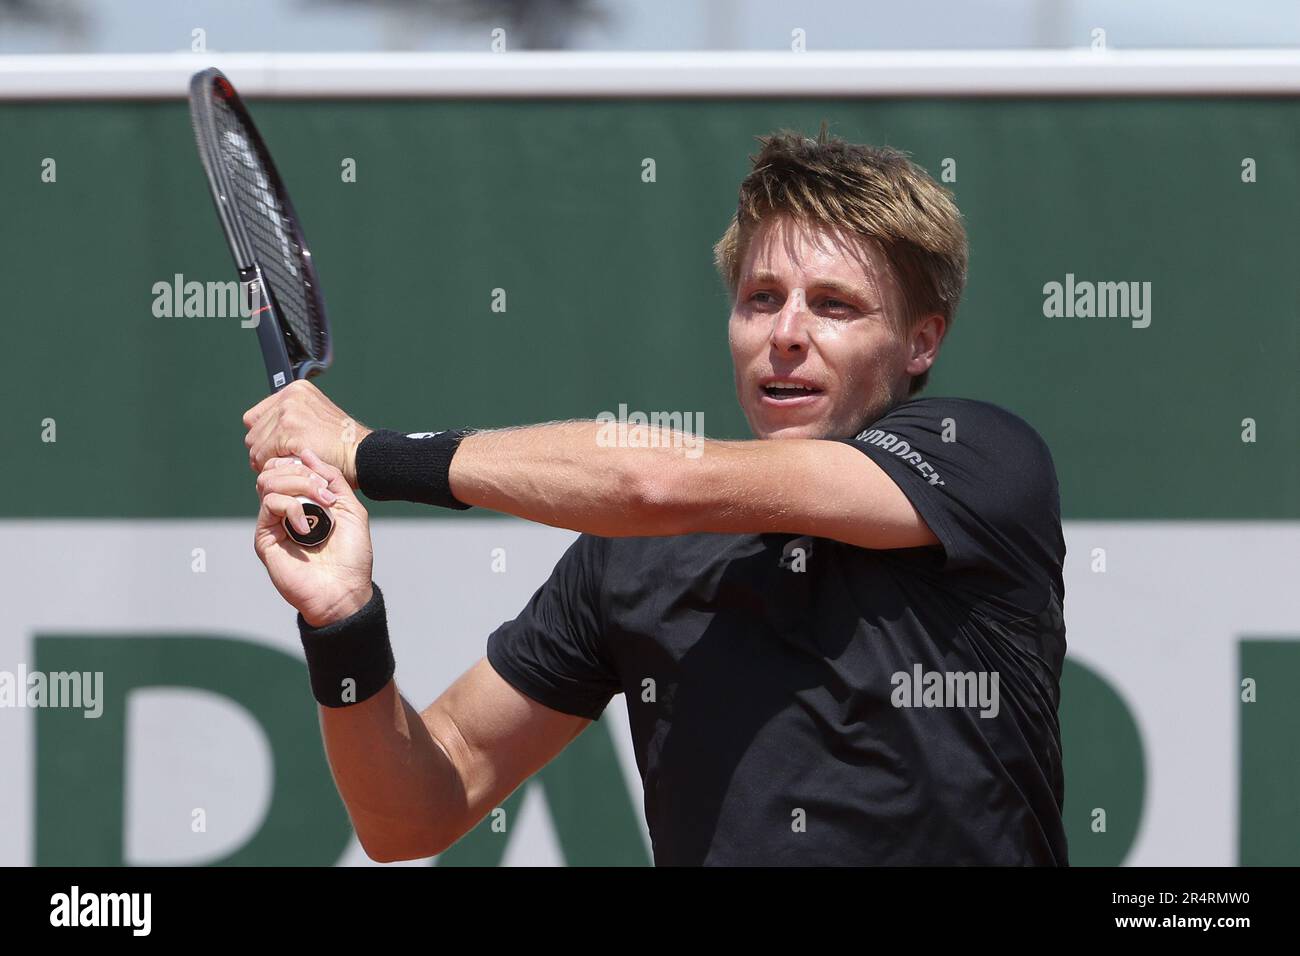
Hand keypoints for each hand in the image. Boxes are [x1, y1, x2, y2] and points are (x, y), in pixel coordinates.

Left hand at [243, 380, 372, 488]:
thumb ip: (292, 419)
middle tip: (281, 461)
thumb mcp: (316, 420)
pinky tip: (289, 468)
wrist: (362, 455)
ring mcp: (289, 412)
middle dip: (263, 449)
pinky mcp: (289, 430)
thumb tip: (264, 433)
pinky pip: (262, 454)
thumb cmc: (343, 445)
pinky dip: (272, 466)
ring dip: (266, 460)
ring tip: (287, 465)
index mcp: (296, 390)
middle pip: (253, 430)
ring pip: (254, 444)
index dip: (264, 436)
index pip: (257, 416)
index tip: (275, 449)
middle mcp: (290, 397)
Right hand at [254, 448, 374, 626]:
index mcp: (303, 501)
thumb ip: (331, 479)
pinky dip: (291, 507)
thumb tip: (305, 453)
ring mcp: (273, 523)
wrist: (345, 590)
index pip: (287, 467)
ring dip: (298, 485)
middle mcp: (285, 509)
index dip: (303, 464)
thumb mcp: (349, 507)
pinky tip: (307, 526)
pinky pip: (269, 505)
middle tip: (325, 492)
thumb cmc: (351, 555)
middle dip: (302, 473)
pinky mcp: (265, 538)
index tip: (326, 480)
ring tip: (320, 504)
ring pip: (268, 482)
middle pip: (274, 470)